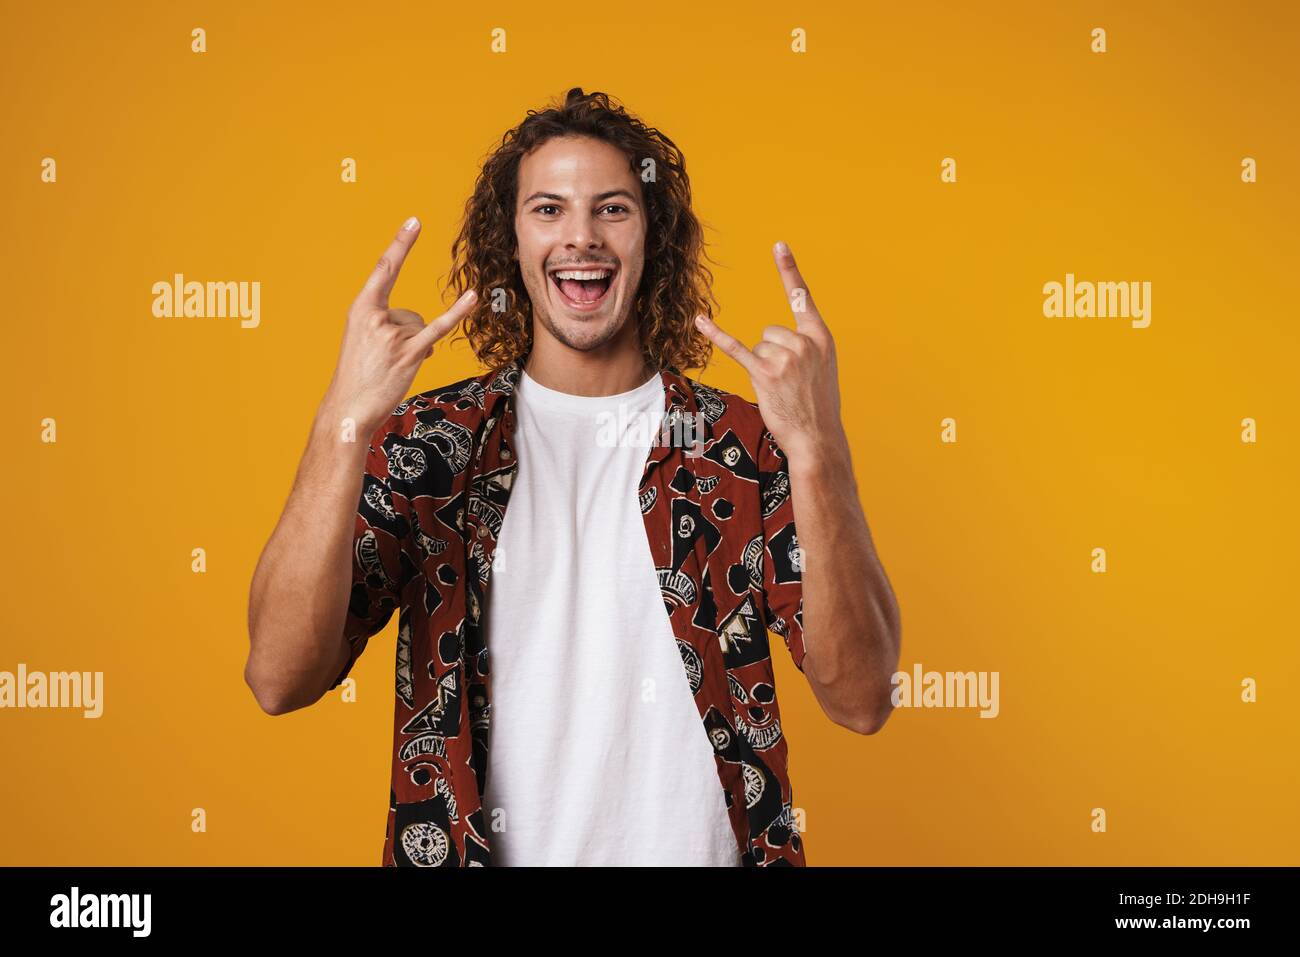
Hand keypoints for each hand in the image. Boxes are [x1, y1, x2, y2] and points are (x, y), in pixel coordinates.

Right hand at [323, 217, 476, 433]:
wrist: (348, 408)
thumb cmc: (358, 375)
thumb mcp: (363, 340)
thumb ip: (389, 324)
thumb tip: (424, 333)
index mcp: (360, 309)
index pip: (384, 269)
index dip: (401, 244)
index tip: (414, 221)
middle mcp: (376, 317)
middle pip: (411, 314)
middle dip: (407, 338)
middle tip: (382, 361)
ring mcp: (393, 335)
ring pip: (421, 329)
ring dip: (414, 350)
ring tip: (391, 367)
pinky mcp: (409, 353)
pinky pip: (438, 328)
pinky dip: (457, 313)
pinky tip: (473, 297)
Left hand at [694, 241, 844, 467]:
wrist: (818, 437)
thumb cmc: (818, 406)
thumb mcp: (823, 368)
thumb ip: (806, 347)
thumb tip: (776, 340)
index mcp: (821, 337)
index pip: (802, 297)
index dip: (789, 270)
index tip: (777, 245)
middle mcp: (804, 342)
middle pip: (770, 330)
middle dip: (772, 354)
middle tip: (788, 380)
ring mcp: (784, 357)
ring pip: (758, 345)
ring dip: (763, 366)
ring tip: (781, 387)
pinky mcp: (764, 373)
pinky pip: (736, 349)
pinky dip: (717, 335)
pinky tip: (700, 322)